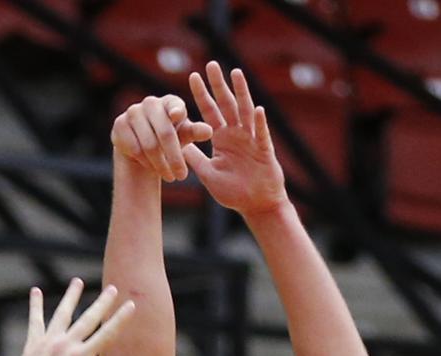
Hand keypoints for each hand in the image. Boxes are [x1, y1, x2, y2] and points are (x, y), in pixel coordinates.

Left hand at [0, 280, 139, 355]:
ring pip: (62, 314)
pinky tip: (35, 292)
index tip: (130, 305)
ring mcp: (47, 343)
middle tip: (112, 289)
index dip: (120, 319)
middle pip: (87, 319)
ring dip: (71, 296)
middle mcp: (64, 346)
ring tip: (78, 281)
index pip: (106, 334)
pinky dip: (36, 306)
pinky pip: (35, 321)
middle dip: (102, 303)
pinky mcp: (32, 345)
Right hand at [111, 93, 209, 182]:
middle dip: (175, 157)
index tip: (177, 115)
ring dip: (161, 165)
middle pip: (165, 133)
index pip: (174, 105)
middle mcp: (150, 103)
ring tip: (170, 177)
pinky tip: (152, 168)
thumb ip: (196, 132)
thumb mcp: (186, 136)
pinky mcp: (119, 124)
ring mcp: (132, 112)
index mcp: (169, 101)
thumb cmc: (171, 139)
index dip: (175, 110)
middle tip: (182, 177)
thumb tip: (208, 131)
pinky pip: (134, 149)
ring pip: (149, 144)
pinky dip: (146, 162)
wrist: (143, 148)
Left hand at [183, 62, 287, 217]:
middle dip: (218, 84)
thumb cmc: (233, 192)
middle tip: (211, 64)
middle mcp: (236, 134)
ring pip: (245, 111)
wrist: (256, 206)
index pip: (209, 112)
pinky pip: (262, 135)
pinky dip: (260, 123)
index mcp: (222, 139)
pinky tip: (257, 109)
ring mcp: (251, 140)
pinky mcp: (264, 151)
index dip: (201, 95)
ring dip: (241, 93)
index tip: (192, 76)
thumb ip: (194, 158)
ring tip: (235, 73)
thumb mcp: (208, 174)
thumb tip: (176, 144)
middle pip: (226, 104)